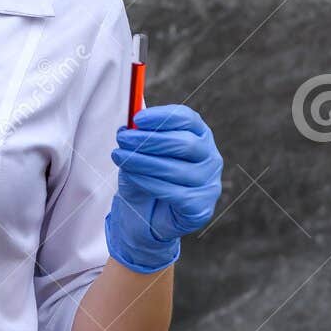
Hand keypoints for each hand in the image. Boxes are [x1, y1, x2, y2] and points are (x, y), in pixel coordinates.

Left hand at [104, 103, 222, 273]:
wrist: (147, 214)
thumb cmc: (147, 174)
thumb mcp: (140, 150)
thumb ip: (139, 134)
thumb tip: (130, 121)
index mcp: (200, 135)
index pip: (187, 119)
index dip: (162, 117)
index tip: (137, 119)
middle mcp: (211, 158)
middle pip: (184, 143)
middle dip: (149, 140)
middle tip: (123, 139)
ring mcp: (210, 184)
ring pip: (176, 169)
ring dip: (143, 162)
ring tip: (119, 157)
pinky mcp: (201, 207)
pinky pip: (173, 193)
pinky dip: (148, 182)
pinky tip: (130, 176)